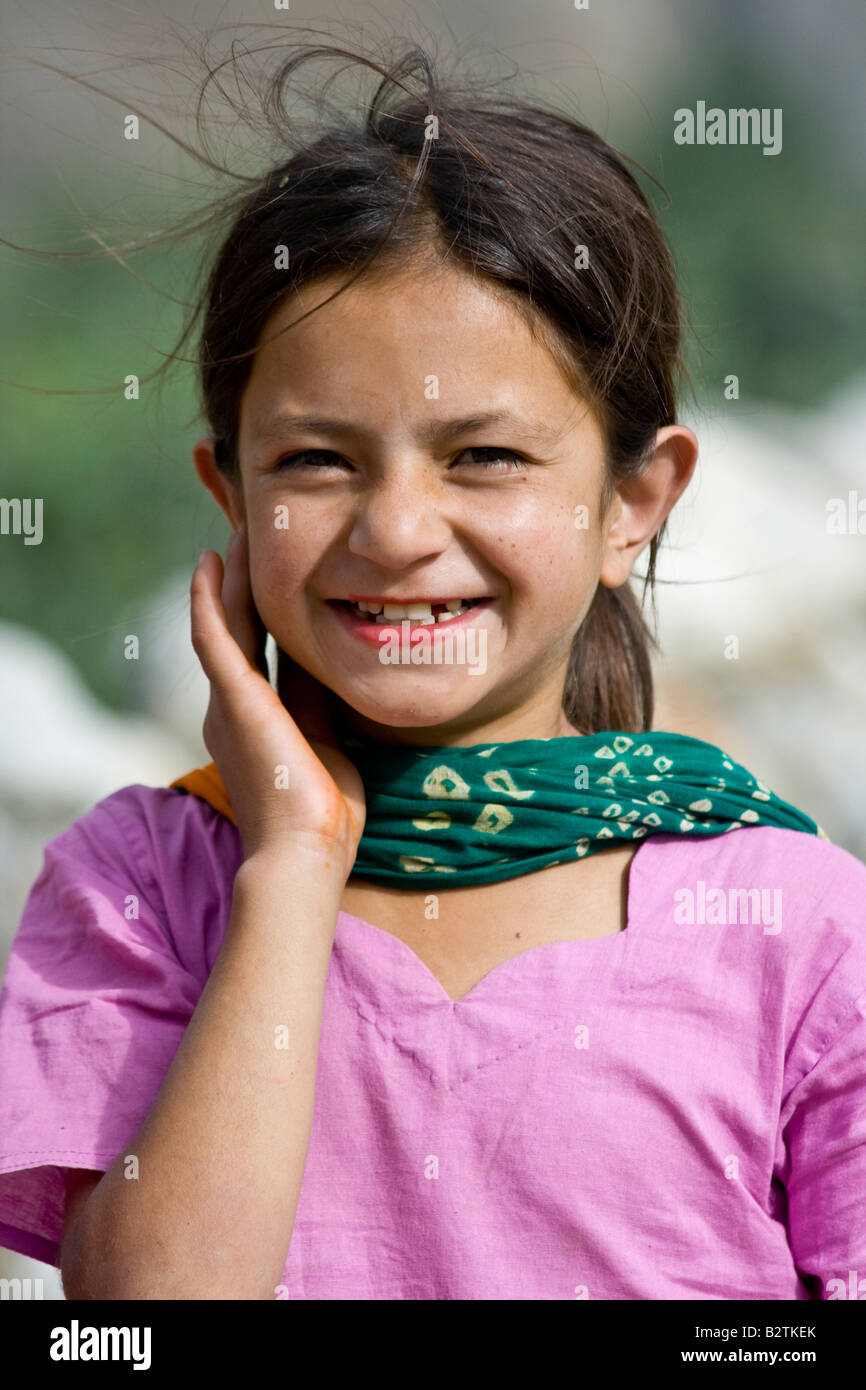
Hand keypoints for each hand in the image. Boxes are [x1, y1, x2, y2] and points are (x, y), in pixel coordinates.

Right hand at [189, 524, 365, 871]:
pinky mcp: (233, 701)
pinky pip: (214, 636)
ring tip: (234, 530)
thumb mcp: (327, 742)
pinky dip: (208, 598)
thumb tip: (332, 660)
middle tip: (249, 533)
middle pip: (236, 628)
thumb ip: (319, 702)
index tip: (277, 570)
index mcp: (253, 721)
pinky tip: (210, 561)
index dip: (264, 609)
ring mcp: (227, 703)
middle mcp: (230, 708)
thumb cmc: (322, 816)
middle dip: (241, 581)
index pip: (258, 651)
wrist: (304, 855)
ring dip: (227, 575)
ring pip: (223, 622)